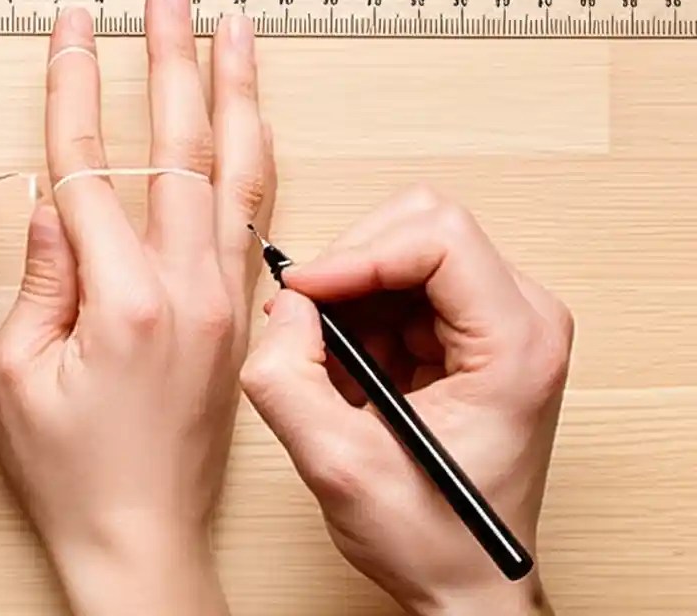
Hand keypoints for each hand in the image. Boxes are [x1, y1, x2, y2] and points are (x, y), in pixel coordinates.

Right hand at [0, 0, 273, 615]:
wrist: (141, 543)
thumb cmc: (75, 478)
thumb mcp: (18, 380)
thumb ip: (42, 280)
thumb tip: (56, 204)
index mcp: (126, 302)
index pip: (92, 166)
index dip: (76, 89)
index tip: (72, 32)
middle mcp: (190, 290)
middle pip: (179, 145)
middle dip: (169, 57)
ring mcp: (227, 300)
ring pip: (236, 170)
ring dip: (231, 92)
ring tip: (232, 31)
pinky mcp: (242, 316)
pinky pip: (254, 216)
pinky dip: (254, 156)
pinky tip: (252, 122)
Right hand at [240, 187, 571, 615]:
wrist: (466, 583)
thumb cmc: (433, 539)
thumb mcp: (338, 466)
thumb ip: (288, 377)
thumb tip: (283, 307)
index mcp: (517, 346)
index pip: (438, 238)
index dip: (357, 253)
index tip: (303, 291)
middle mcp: (523, 321)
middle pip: (423, 227)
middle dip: (349, 265)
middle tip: (302, 315)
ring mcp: (500, 324)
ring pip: (405, 252)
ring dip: (349, 296)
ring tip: (327, 364)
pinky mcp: (471, 336)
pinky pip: (400, 289)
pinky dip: (357, 318)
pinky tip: (347, 374)